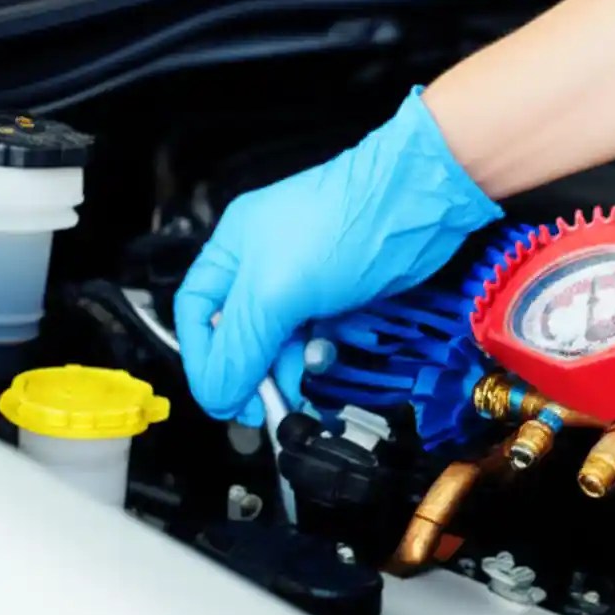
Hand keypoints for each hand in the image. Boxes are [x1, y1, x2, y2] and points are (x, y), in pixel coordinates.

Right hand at [174, 85, 501, 424]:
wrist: (418, 207)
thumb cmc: (346, 227)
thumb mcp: (276, 293)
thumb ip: (241, 347)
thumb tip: (217, 394)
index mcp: (232, 248)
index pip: (196, 313)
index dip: (202, 357)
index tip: (217, 397)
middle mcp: (263, 261)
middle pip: (239, 330)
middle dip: (247, 370)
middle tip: (257, 408)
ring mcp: (304, 277)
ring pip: (280, 337)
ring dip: (285, 367)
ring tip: (295, 390)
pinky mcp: (341, 291)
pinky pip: (316, 334)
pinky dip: (317, 353)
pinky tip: (323, 361)